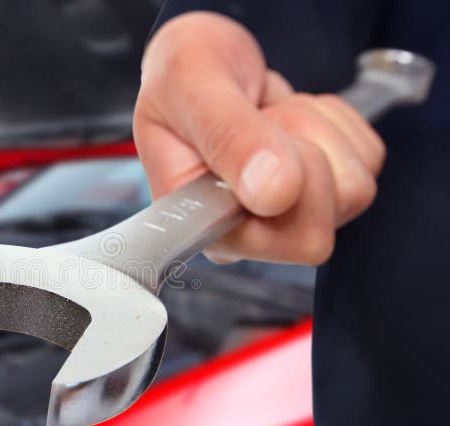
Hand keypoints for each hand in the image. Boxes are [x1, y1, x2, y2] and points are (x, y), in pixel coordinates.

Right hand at [133, 12, 384, 264]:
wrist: (203, 59)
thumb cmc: (183, 76)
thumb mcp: (192, 88)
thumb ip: (229, 138)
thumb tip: (276, 195)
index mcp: (205, 225)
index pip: (281, 240)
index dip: (285, 184)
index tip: (253, 133)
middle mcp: (247, 233)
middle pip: (321, 228)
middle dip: (305, 151)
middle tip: (261, 118)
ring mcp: (289, 217)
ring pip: (352, 189)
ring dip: (317, 130)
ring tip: (269, 114)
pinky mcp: (326, 190)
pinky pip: (367, 159)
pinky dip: (335, 121)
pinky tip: (289, 116)